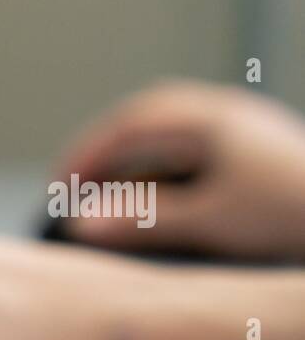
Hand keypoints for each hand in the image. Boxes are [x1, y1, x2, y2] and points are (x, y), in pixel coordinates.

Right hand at [55, 80, 304, 259]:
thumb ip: (139, 219)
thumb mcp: (208, 222)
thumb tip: (77, 221)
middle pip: (150, 123)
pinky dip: (165, 176)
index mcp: (212, 119)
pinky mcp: (263, 160)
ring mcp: (249, 136)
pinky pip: (197, 155)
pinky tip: (159, 206)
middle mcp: (231, 117)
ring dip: (136, 164)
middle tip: (74, 188)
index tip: (59, 189)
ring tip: (109, 199)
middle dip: (106, 153)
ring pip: (174, 139)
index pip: (131, 124)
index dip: (87, 154)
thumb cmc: (292, 219)